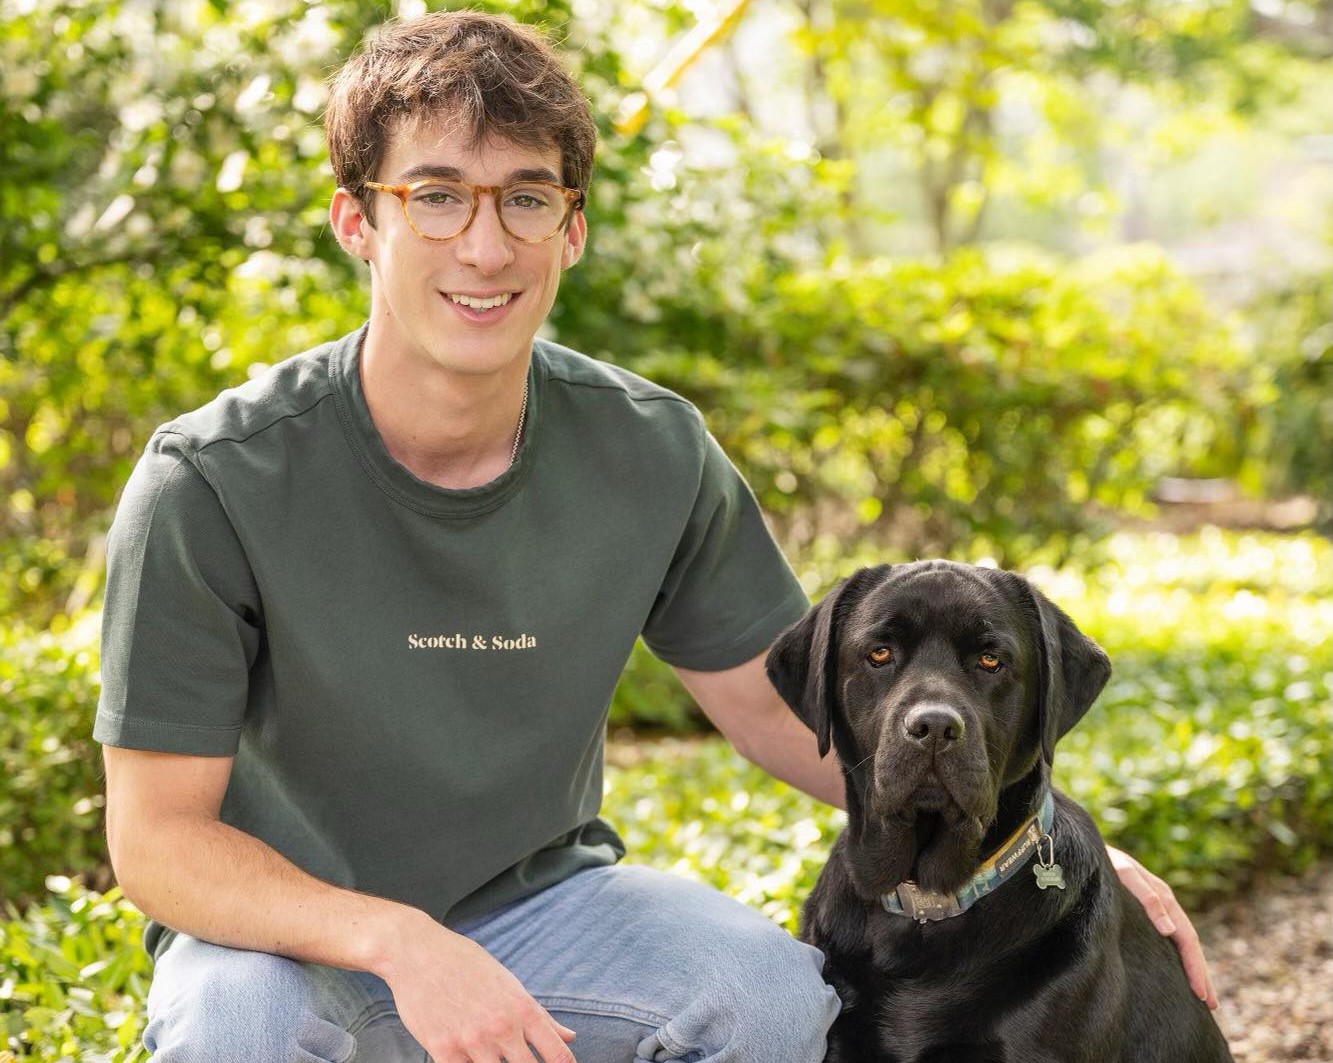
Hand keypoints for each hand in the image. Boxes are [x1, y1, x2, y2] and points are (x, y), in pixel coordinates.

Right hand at [377, 912, 577, 1062]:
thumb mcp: (509, 983)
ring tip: (491, 1052)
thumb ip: (540, 1016)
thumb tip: (569, 1037)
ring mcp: (473, 1042)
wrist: (418, 953)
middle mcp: (501, 1027)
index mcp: (522, 1009)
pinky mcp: (444, 1051)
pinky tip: (469, 1056)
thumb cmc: (465, 963)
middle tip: (518, 1058)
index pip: (556, 1054)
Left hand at [1107, 845, 1217, 1008]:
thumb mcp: (1124, 874)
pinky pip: (1166, 940)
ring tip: (1201, 996)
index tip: (1202, 995)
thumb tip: (1170, 930)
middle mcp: (1165, 905)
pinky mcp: (1143, 913)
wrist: (1087, 850)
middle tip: (1212, 1005)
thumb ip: (1148, 898)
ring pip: (1180, 943)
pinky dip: (1176, 958)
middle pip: (1189, 944)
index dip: (1196, 967)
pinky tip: (1176, 972)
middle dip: (1202, 974)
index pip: (1187, 939)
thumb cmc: (1104, 861)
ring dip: (1192, 968)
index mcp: (1164, 898)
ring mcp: (1156, 909)